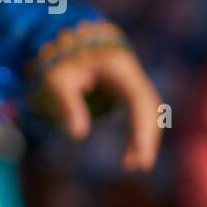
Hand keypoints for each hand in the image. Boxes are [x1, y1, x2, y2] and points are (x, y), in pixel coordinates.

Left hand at [37, 45, 161, 172]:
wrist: (64, 39)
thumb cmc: (58, 58)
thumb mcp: (57, 80)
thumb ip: (67, 105)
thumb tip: (78, 136)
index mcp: (119, 67)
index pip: (139, 100)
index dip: (141, 128)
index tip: (140, 154)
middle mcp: (132, 73)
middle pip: (149, 107)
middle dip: (146, 136)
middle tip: (138, 166)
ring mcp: (131, 81)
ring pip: (147, 111)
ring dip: (143, 137)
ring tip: (132, 165)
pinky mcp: (126, 90)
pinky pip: (138, 112)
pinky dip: (136, 132)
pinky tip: (130, 154)